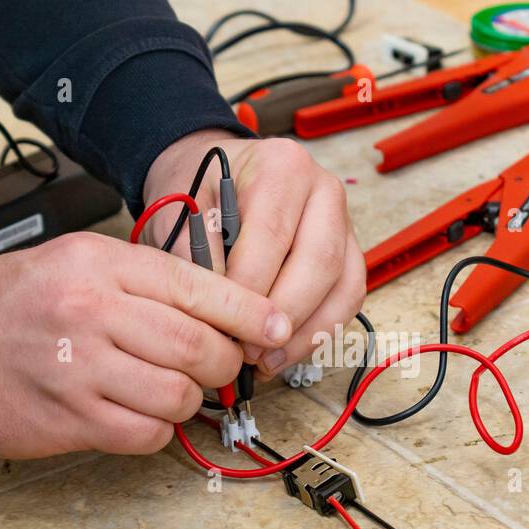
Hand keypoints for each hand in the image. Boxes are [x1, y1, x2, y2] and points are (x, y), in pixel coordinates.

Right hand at [0, 232, 291, 457]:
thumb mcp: (81, 261)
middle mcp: (94, 311)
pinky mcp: (71, 418)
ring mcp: (80, 367)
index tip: (278, 326)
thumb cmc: (15, 302)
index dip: (251, 312)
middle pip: (200, 346)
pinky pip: (146, 433)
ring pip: (179, 394)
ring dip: (189, 399)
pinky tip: (137, 413)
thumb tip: (224, 308)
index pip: (201, 286)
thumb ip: (148, 278)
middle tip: (218, 366)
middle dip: (224, 363)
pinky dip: (155, 429)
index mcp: (103, 263)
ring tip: (168, 388)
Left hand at [144, 130, 365, 378]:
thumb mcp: (180, 209)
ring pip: (344, 287)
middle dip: (283, 317)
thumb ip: (196, 253)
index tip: (223, 324)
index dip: (249, 288)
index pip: (274, 235)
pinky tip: (282, 354)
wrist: (212, 179)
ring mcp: (343, 224)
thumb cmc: (197, 192)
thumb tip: (218, 309)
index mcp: (282, 167)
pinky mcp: (348, 255)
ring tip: (265, 361)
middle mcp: (324, 191)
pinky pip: (347, 301)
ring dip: (306, 334)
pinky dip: (318, 334)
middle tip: (246, 350)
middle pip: (320, 263)